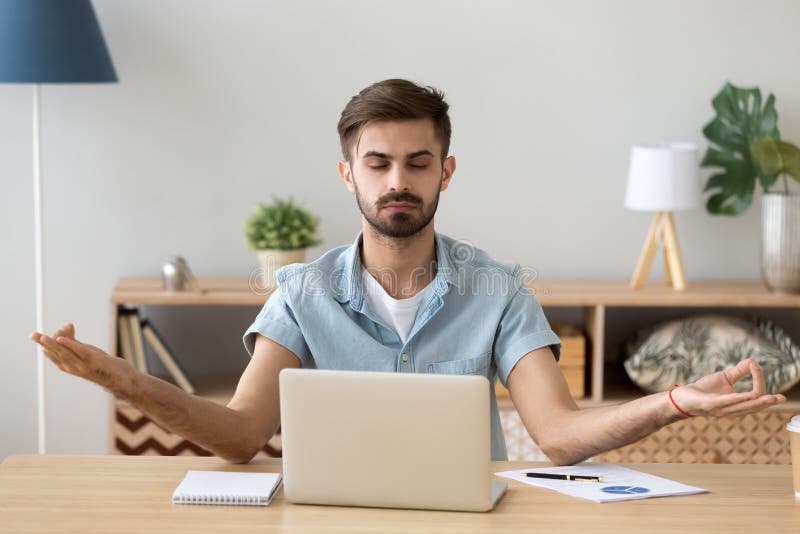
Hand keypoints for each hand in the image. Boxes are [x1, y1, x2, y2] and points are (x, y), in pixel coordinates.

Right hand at [29, 323, 132, 388]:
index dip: (47, 342)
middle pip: (54, 353)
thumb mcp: (85, 351)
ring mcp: (81, 365)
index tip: (52, 332)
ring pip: (63, 352)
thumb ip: (74, 341)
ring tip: (42, 337)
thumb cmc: (101, 363)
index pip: (50, 354)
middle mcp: (71, 367)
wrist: (120, 378)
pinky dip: (69, 344)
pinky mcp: (92, 361)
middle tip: (32, 335)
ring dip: (52, 344)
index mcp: (67, 365)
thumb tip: (66, 325)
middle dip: (43, 343)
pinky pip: (78, 351)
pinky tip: (62, 338)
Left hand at [671, 358, 785, 416]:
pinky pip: (728, 402)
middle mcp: (732, 410)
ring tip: (771, 398)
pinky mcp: (712, 405)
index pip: (755, 396)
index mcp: (737, 405)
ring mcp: (722, 409)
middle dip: (768, 402)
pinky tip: (750, 395)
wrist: (683, 397)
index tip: (756, 366)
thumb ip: (739, 371)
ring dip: (758, 402)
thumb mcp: (725, 378)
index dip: (758, 381)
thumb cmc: (704, 389)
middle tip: (782, 398)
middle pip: (754, 406)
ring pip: (744, 406)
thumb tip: (754, 361)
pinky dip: (740, 398)